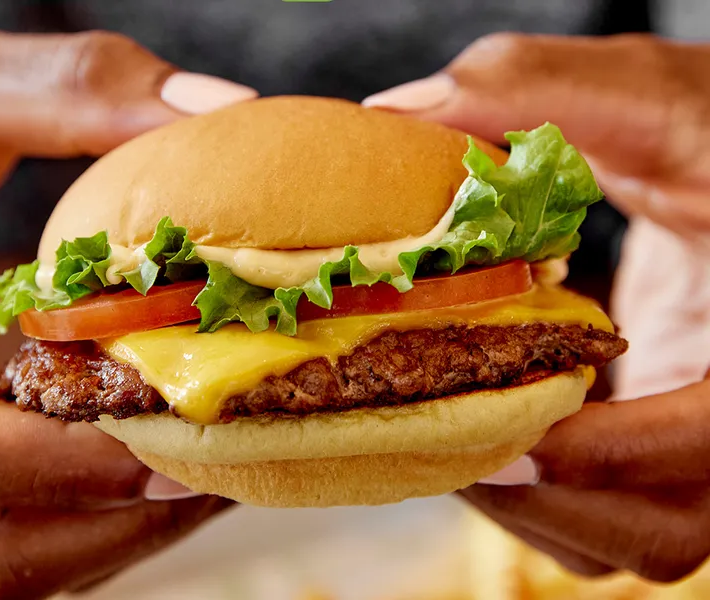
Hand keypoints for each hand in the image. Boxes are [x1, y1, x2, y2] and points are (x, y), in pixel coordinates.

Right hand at [0, 26, 254, 598]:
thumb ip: (74, 91)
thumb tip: (220, 104)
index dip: (58, 466)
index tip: (174, 451)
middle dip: (113, 523)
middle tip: (215, 472)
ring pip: (10, 559)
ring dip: (119, 533)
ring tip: (208, 473)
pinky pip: (25, 533)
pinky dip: (101, 518)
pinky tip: (163, 461)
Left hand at [364, 34, 709, 581]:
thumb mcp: (661, 105)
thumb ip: (547, 91)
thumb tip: (403, 106)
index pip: (708, 438)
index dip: (611, 455)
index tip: (508, 447)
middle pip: (660, 528)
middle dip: (549, 503)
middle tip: (456, 458)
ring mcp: (704, 440)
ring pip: (629, 533)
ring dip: (533, 509)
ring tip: (451, 451)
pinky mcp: (671, 440)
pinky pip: (613, 508)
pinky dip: (545, 494)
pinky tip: (486, 436)